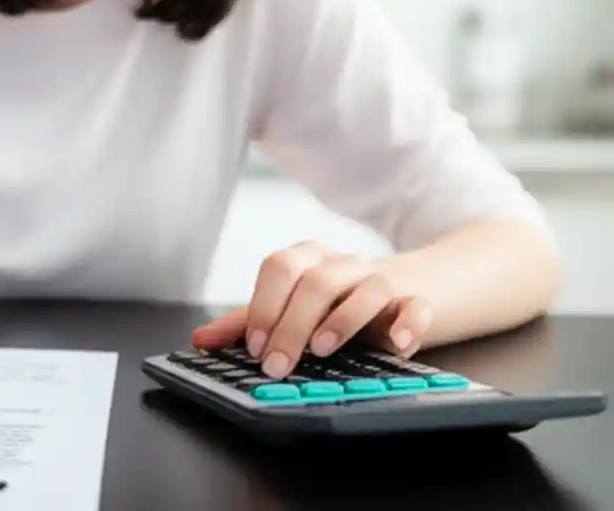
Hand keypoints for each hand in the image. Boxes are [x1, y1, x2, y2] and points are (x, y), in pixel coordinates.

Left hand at [191, 241, 432, 378]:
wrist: (422, 282)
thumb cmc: (346, 298)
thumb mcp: (297, 306)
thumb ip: (251, 320)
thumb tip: (201, 339)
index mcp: (310, 260)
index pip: (279, 268)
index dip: (263, 305)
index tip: (254, 346)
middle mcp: (344, 264)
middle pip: (315, 281)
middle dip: (291, 324)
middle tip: (277, 364)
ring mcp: (383, 279)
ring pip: (366, 286)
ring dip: (343, 319)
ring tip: (323, 349)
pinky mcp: (419, 299)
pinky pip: (416, 304)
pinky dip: (409, 322)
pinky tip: (397, 344)